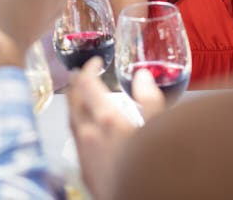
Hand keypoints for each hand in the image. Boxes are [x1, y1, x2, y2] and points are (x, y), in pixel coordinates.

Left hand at [68, 57, 163, 199]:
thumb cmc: (155, 168)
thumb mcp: (161, 130)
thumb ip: (151, 101)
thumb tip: (142, 75)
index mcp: (107, 122)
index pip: (86, 85)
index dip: (88, 69)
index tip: (94, 61)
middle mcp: (89, 137)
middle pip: (72, 102)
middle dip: (75, 85)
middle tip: (80, 74)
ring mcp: (84, 156)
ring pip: (71, 122)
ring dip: (74, 105)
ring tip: (81, 97)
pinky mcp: (85, 171)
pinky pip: (75, 140)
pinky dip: (78, 125)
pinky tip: (88, 129)